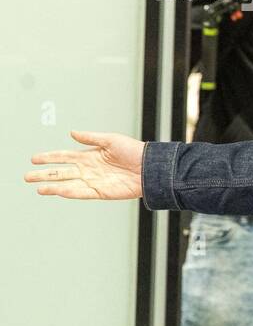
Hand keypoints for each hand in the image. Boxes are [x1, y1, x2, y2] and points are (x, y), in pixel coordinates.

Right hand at [24, 130, 144, 199]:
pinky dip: (69, 192)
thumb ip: (91, 137)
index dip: (49, 157)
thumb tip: (72, 133)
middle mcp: (89, 169)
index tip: (35, 158)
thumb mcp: (111, 139)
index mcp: (90, 155)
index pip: (64, 156)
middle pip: (61, 171)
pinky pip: (81, 193)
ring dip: (52, 186)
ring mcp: (94, 181)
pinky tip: (57, 191)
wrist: (150, 168)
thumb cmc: (135, 151)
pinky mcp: (101, 192)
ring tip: (38, 187)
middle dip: (44, 174)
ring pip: (68, 184)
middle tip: (28, 175)